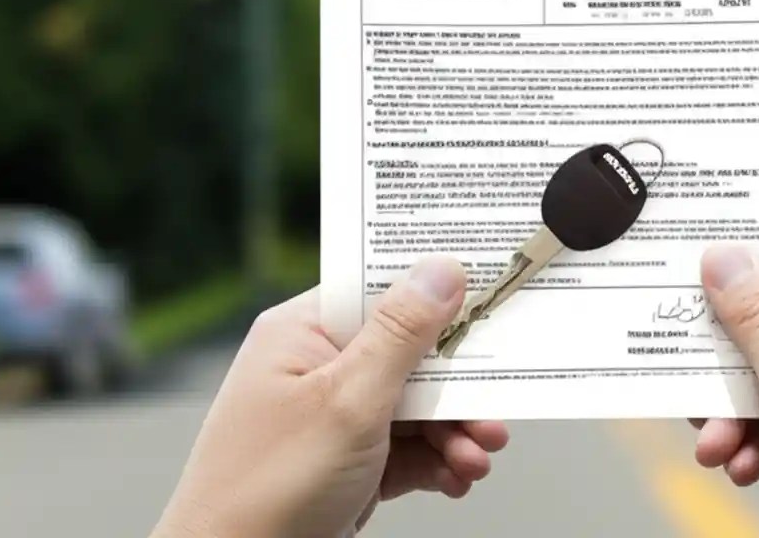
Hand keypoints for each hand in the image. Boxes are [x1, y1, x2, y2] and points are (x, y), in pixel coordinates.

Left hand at [152, 258, 508, 537]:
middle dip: (457, 383)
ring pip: (418, 405)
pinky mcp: (353, 462)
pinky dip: (441, 460)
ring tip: (479, 454)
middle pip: (410, 352)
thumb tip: (441, 270)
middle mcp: (320, 368)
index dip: (434, 288)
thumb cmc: (264, 489)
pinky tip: (459, 475)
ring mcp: (337, 417)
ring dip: (456, 430)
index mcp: (303, 334)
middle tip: (493, 401)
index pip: (379, 287)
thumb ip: (401, 335)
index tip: (486, 290)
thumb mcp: (348, 402)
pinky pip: (412, 447)